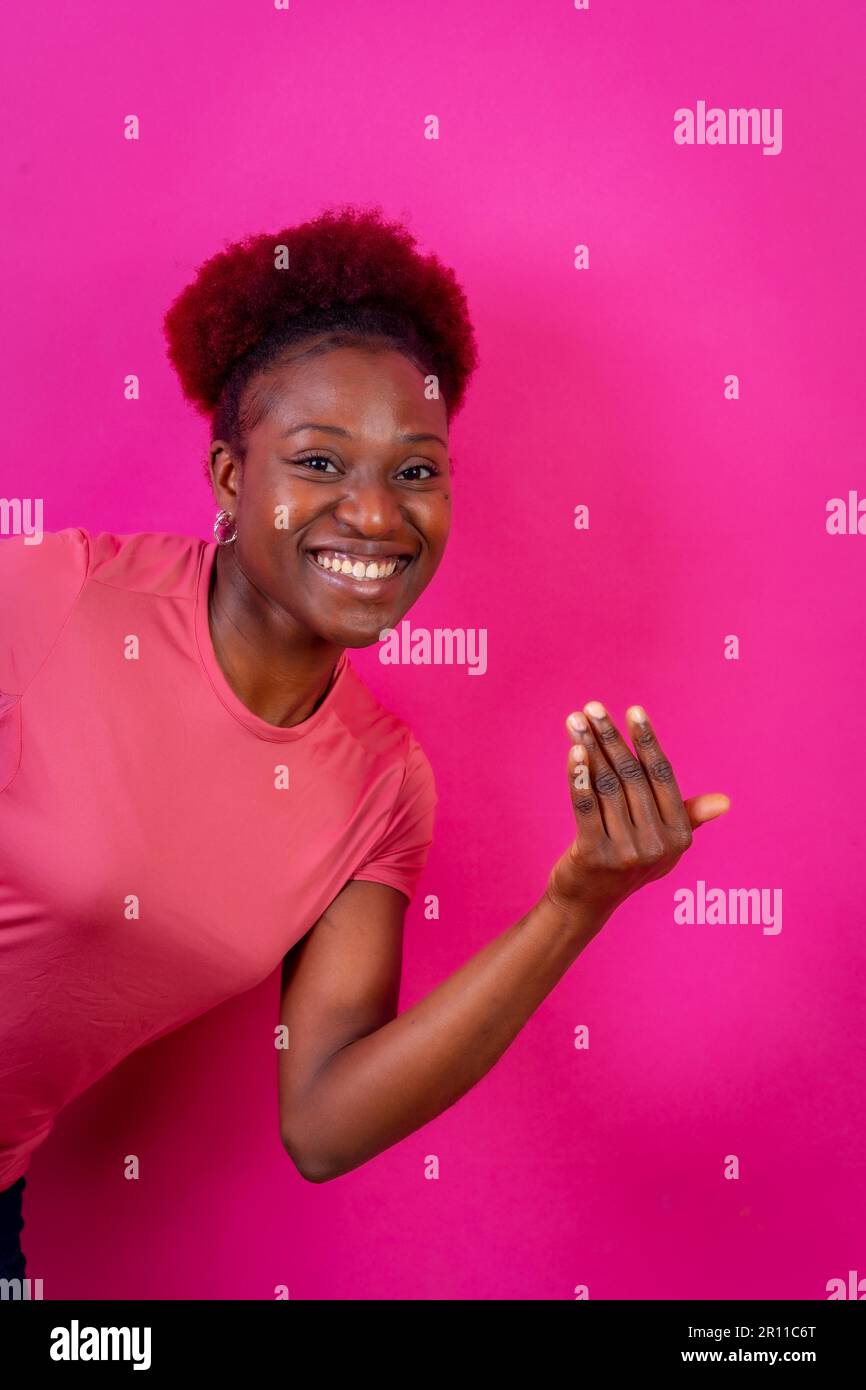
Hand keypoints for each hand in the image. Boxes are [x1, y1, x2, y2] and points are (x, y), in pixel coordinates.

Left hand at [545, 701, 729, 924]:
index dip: (647, 741)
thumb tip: (725, 803)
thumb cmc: (626, 861)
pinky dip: (578, 777)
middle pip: (631, 777)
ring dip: (588, 748)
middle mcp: (657, 845)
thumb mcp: (663, 842)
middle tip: (592, 708)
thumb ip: (688, 816)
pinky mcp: (594, 856)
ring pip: (606, 786)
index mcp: (679, 836)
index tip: (633, 710)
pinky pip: (585, 807)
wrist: (587, 902)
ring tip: (574, 721)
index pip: (662, 776)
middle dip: (610, 737)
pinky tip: (573, 751)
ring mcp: (626, 853)